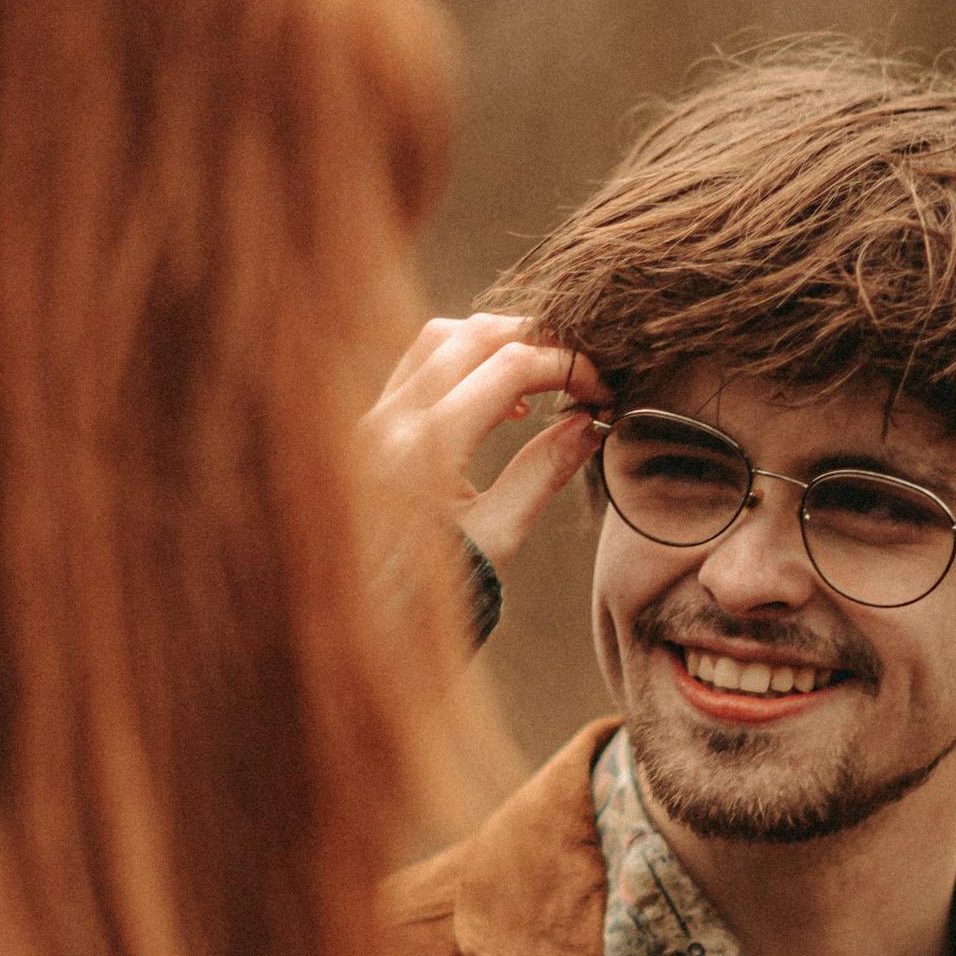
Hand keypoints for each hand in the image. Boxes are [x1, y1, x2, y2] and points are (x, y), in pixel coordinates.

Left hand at [362, 312, 608, 576]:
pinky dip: (462, 363)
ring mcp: (371, 418)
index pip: (509, 366)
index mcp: (424, 448)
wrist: (355, 622)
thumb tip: (591, 423)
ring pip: (439, 339)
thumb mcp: (495, 539)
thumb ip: (542, 473)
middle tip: (577, 374)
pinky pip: (416, 366)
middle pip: (474, 333)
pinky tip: (497, 404)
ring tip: (539, 385)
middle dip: (535, 341)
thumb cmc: (428, 598)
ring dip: (495, 344)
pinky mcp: (366, 427)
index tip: (600, 391)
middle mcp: (389, 419)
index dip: (567, 367)